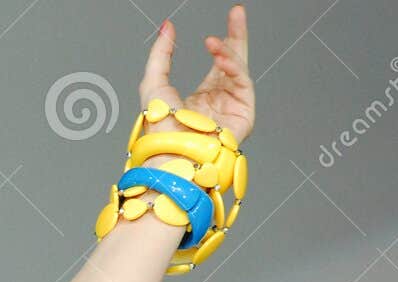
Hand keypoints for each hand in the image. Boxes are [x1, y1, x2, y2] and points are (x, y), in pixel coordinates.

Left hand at [140, 6, 253, 144]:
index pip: (217, 63)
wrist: (172, 152)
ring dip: (226, 52)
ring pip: (237, 69)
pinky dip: (232, 66)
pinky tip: (220, 57)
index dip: (221, 41)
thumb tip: (167, 27)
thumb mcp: (153, 83)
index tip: (225, 19)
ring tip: (212, 42)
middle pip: (234, 61)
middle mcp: (219, 101)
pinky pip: (242, 81)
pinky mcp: (244, 112)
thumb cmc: (160, 128)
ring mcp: (233, 107)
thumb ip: (161, 53)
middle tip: (237, 12)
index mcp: (200, 98)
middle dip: (237, 35)